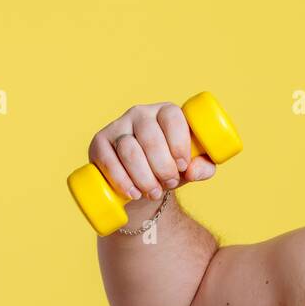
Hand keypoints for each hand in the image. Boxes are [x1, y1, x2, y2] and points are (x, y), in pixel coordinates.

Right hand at [87, 102, 216, 205]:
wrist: (143, 182)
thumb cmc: (172, 168)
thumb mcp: (193, 167)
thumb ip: (204, 167)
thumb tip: (193, 170)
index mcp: (165, 112)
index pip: (172, 117)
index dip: (178, 143)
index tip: (182, 166)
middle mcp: (140, 114)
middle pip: (150, 137)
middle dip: (162, 166)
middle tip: (169, 183)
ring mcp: (118, 126)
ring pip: (129, 149)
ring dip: (144, 177)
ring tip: (153, 193)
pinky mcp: (100, 143)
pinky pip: (108, 160)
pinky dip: (122, 180)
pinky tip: (133, 193)